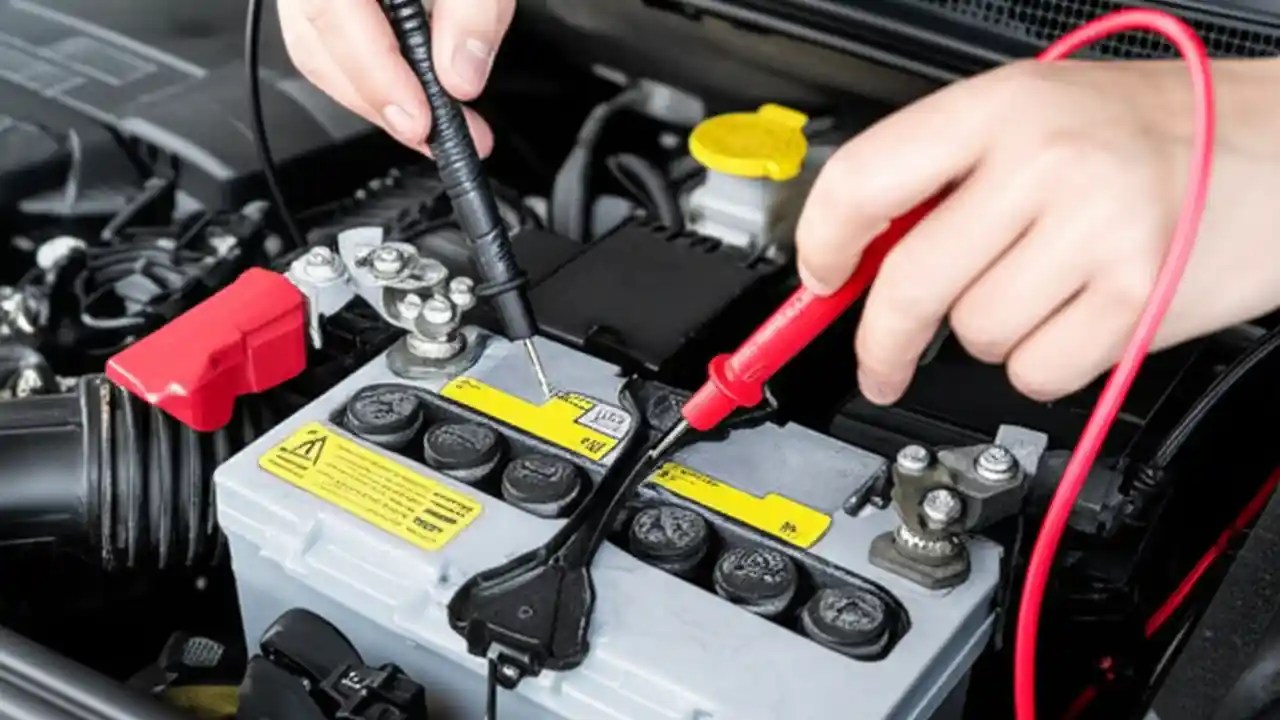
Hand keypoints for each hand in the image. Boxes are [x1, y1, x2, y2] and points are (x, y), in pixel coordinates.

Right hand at [279, 0, 514, 155]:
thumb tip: (460, 77)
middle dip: (381, 104)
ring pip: (318, 49)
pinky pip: (333, 37)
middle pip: (317, 44)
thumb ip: (474, 10)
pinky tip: (417, 94)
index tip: (421, 121)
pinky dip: (374, 73)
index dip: (375, 76)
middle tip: (442, 140)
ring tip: (439, 128)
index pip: (331, 12)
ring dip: (379, 98)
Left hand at [797, 58, 1279, 404]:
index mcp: (1006, 104)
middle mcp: (1047, 160)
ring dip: (995, 332)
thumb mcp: (1041, 114)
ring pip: (974, 334)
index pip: (865, 179)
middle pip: (909, 284)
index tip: (819, 276)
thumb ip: (951, 172)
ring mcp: (1095, 231)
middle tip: (879, 358)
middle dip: (881, 339)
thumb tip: (861, 251)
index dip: (822, 242)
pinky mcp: (1136, 300)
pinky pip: (1035, 369)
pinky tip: (1084, 314)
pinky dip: (1047, 362)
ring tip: (1051, 284)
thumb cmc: (1161, 131)